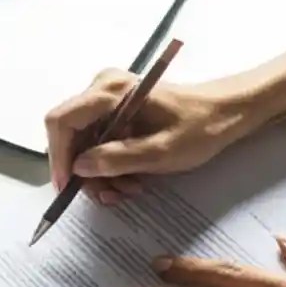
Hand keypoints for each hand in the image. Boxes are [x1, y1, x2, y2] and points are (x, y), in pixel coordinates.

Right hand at [44, 69, 259, 203]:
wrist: (227, 112)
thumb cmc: (199, 128)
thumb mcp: (160, 152)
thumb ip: (117, 160)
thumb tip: (78, 168)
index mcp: (109, 91)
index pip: (62, 121)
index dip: (58, 157)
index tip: (69, 189)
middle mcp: (101, 90)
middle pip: (71, 136)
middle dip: (86, 172)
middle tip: (110, 196)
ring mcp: (108, 101)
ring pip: (84, 145)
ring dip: (101, 173)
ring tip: (128, 190)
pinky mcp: (116, 113)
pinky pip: (99, 143)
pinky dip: (111, 166)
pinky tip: (131, 180)